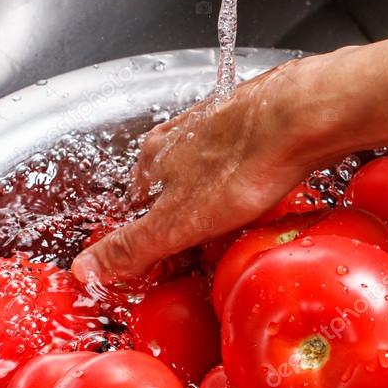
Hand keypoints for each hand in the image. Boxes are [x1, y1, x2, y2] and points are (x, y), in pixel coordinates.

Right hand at [71, 56, 336, 283]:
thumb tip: (85, 269)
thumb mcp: (176, 224)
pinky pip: (246, 165)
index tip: (171, 266)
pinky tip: (266, 200)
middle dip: (187, 222)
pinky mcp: (259, 127)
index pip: (137, 208)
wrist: (303, 118)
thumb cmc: (242, 163)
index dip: (153, 241)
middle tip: (209, 253)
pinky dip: (250, 187)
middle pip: (174, 190)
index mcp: (153, 158)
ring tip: (239, 230)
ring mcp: (221, 127)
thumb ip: (130, 248)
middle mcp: (182, 136)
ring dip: (218, 204)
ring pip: (209, 176)